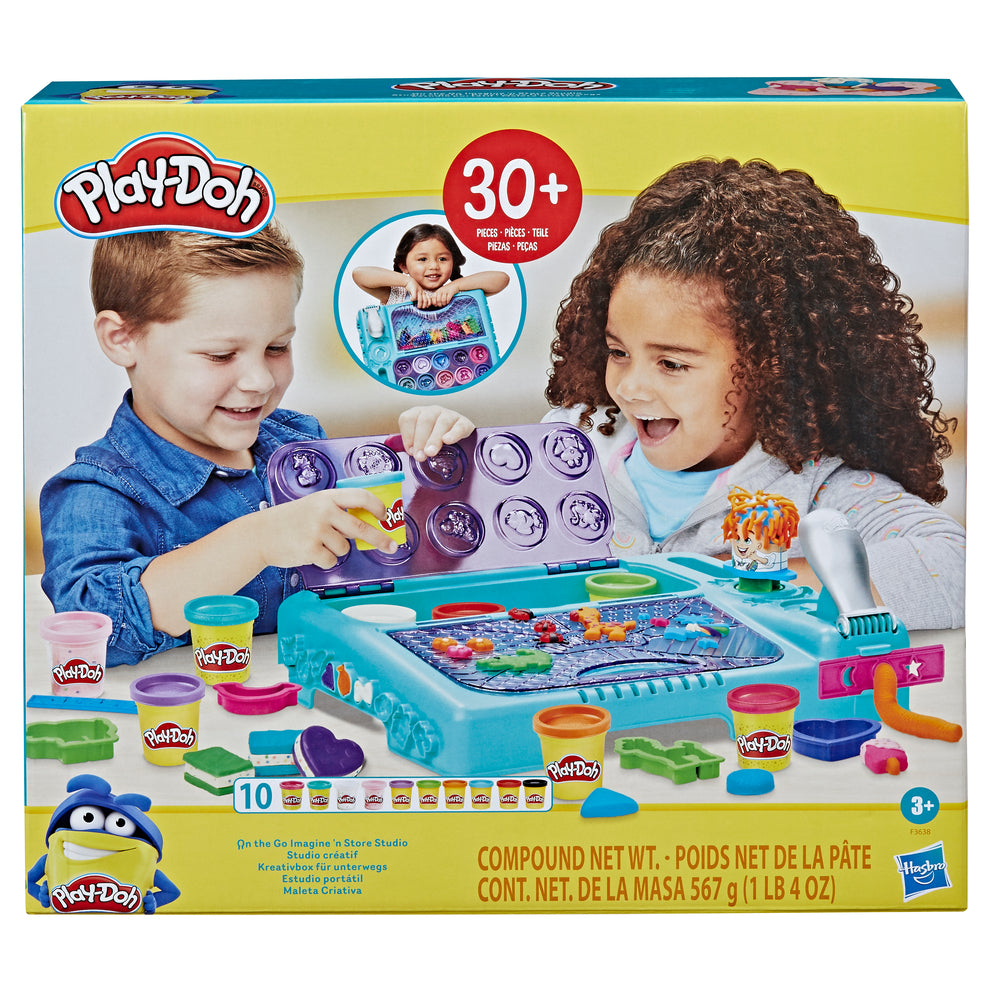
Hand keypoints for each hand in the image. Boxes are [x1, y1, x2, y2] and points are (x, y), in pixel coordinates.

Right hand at [255, 488, 397, 568]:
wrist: (260, 534)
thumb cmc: (292, 521)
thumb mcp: (315, 507)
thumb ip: (339, 513)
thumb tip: (370, 526)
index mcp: (327, 497)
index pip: (361, 497)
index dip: (378, 507)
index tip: (386, 516)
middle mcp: (323, 511)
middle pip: (361, 527)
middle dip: (380, 538)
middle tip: (392, 546)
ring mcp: (317, 530)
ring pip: (345, 548)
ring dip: (337, 550)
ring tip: (317, 542)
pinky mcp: (310, 549)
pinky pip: (332, 560)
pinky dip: (325, 560)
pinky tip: (310, 551)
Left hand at [398, 405, 474, 461]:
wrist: (456, 436)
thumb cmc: (434, 439)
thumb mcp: (420, 441)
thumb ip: (410, 444)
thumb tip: (397, 448)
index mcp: (419, 413)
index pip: (408, 418)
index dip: (407, 435)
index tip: (410, 450)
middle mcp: (433, 411)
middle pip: (425, 420)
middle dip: (420, 439)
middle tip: (420, 456)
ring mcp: (449, 415)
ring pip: (442, 422)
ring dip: (434, 439)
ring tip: (430, 452)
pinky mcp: (463, 423)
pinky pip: (459, 426)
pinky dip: (453, 433)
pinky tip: (448, 440)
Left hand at [423, 284, 456, 307]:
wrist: (455, 285)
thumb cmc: (447, 290)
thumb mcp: (441, 292)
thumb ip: (437, 297)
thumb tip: (435, 305)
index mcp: (437, 291)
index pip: (433, 297)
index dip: (434, 302)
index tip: (436, 305)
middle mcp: (441, 290)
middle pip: (438, 300)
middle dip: (440, 304)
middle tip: (441, 305)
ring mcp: (446, 291)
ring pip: (443, 300)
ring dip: (444, 304)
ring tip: (445, 304)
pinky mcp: (450, 292)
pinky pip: (448, 299)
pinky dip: (448, 302)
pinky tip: (448, 302)